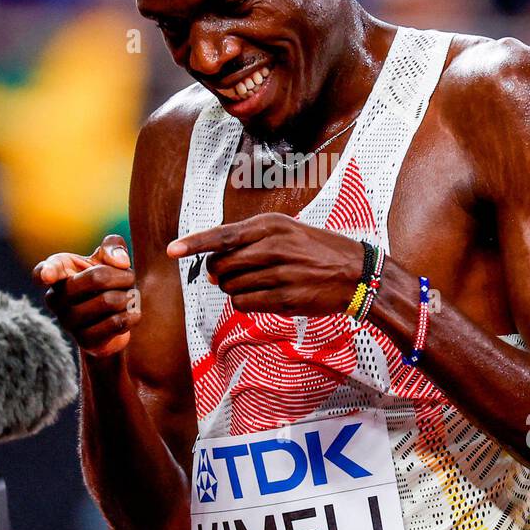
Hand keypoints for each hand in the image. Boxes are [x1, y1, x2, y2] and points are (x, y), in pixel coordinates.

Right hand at [35, 234, 137, 357]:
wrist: (111, 319)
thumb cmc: (106, 279)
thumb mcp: (108, 256)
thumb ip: (113, 245)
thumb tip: (121, 262)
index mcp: (58, 272)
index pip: (43, 271)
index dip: (45, 272)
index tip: (47, 275)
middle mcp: (56, 298)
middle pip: (97, 277)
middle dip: (123, 275)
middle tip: (130, 278)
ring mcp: (68, 322)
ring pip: (109, 301)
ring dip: (129, 296)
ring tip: (129, 296)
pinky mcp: (85, 341)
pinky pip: (116, 323)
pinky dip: (132, 314)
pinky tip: (131, 312)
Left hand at [167, 213, 364, 316]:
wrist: (357, 273)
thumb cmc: (318, 250)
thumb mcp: (287, 230)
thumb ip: (249, 242)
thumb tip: (211, 266)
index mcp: (272, 225)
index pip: (222, 234)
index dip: (194, 243)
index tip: (172, 250)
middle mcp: (273, 247)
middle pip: (221, 264)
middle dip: (220, 272)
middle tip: (234, 273)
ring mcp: (280, 273)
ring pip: (230, 286)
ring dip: (233, 289)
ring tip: (258, 283)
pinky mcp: (285, 298)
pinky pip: (245, 304)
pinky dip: (245, 303)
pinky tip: (262, 297)